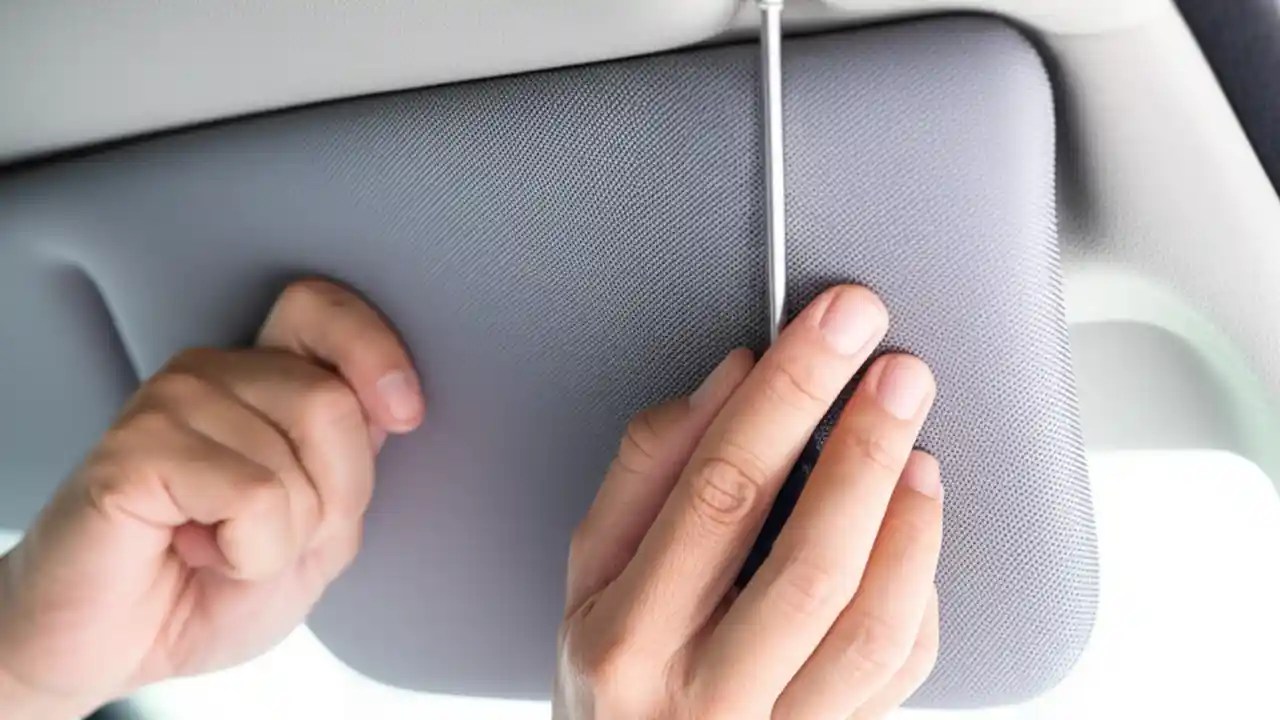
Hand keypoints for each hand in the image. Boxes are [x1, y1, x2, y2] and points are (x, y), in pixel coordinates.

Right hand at [0, 279, 424, 717]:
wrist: (114, 648)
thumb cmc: (211, 586)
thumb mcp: (319, 532)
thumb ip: (353, 464)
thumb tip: (390, 404)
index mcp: (260, 376)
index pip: (322, 309)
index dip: (374, 351)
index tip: (404, 413)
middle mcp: (213, 372)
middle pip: (331, 402)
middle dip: (330, 498)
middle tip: (270, 534)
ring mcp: (169, 401)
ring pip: (295, 465)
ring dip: (280, 540)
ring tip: (221, 546)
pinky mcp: (137, 448)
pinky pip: (253, 499)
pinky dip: (247, 553)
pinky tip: (194, 550)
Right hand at [557, 285, 941, 718]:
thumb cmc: (609, 672)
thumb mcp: (591, 568)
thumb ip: (649, 468)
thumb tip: (733, 379)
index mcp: (627, 635)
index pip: (718, 493)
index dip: (787, 398)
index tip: (832, 328)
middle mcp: (701, 695)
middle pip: (808, 564)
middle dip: (864, 451)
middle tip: (898, 374)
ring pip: (870, 630)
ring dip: (909, 525)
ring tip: (917, 451)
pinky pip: (896, 672)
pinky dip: (918, 591)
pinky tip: (912, 532)